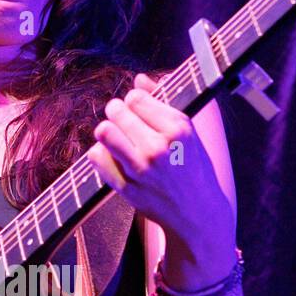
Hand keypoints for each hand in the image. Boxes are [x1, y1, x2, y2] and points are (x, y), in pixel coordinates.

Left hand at [86, 73, 235, 272]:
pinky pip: (97, 157)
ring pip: (104, 131)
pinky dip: (101, 153)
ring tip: (116, 136)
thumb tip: (139, 79)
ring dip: (107, 130)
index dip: (134, 101)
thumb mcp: (188, 132)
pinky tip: (113, 156)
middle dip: (117, 112)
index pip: (136, 97)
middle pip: (116, 110)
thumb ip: (163, 102)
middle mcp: (159, 147)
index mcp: (178, 129)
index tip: (139, 111)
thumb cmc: (193, 168)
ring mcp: (141, 169)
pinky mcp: (127, 187)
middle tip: (123, 121)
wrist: (199, 215)